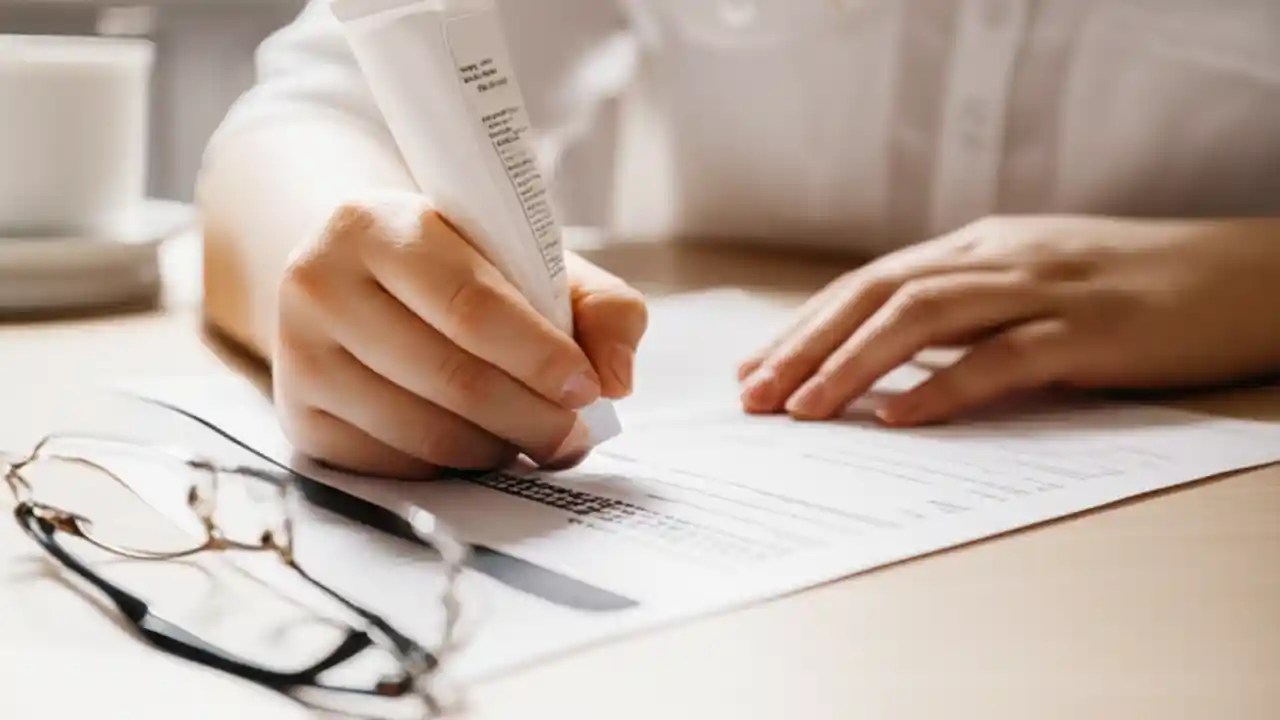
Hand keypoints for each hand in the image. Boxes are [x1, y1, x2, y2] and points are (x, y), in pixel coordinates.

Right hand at [274, 190, 646, 477]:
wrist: (356, 283)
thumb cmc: (458, 272)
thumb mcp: (530, 261)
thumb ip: (600, 306)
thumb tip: (617, 377)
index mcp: (376, 225)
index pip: (469, 305)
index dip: (537, 356)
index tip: (587, 388)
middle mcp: (319, 284)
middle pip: (451, 377)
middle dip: (532, 417)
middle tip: (575, 433)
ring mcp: (299, 356)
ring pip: (425, 433)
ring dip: (499, 448)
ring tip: (536, 439)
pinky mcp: (298, 418)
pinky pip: (396, 467)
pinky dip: (453, 469)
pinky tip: (479, 445)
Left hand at [739, 215, 1279, 424]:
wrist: (1245, 277)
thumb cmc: (1133, 290)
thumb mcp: (1034, 288)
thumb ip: (967, 316)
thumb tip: (891, 369)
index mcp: (979, 248)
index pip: (869, 283)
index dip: (805, 325)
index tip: (755, 367)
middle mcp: (998, 258)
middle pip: (876, 294)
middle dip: (805, 345)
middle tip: (753, 395)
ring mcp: (1043, 290)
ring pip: (922, 318)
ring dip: (851, 365)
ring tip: (803, 409)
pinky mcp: (1088, 330)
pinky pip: (1002, 358)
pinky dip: (945, 387)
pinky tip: (900, 419)